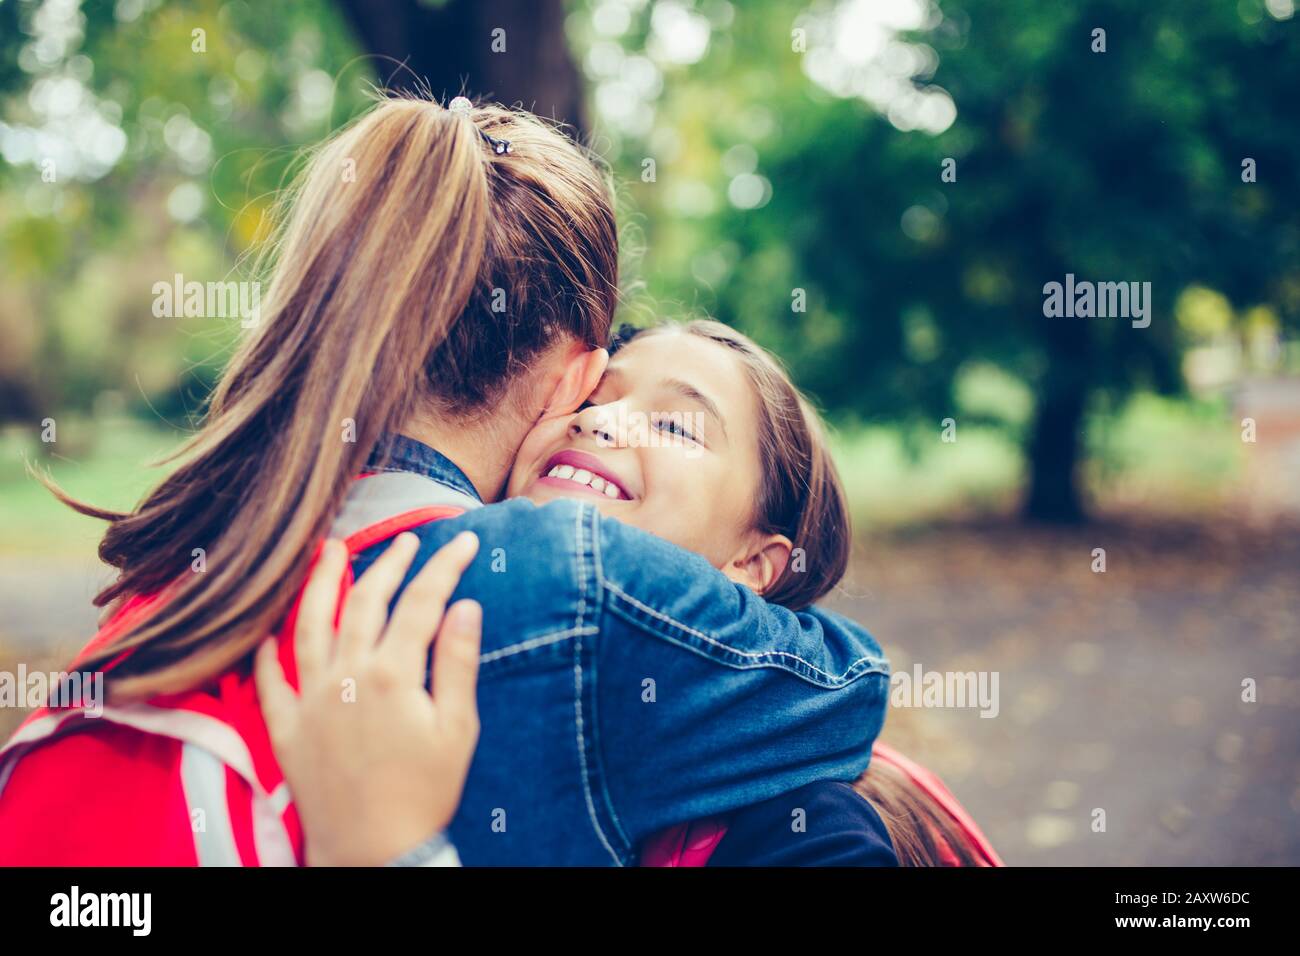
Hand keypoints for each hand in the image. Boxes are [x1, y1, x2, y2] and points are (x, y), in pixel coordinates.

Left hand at [255, 531, 481, 866]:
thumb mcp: (457, 727)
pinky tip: (273, 629)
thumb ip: (457, 661)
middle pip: (364, 602)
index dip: (444, 566)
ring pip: (310, 626)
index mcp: (392, 674)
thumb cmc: (425, 792)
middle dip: (388, 563)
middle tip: (406, 540)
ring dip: (321, 584)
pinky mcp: (287, 729)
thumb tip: (464, 604)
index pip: (421, 602)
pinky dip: (269, 651)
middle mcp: (345, 677)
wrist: (375, 850)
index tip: (464, 540)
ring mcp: (310, 700)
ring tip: (329, 551)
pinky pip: (269, 681)